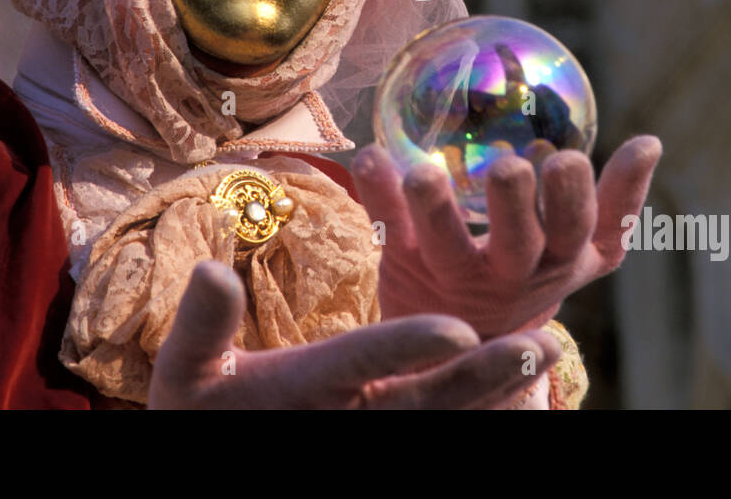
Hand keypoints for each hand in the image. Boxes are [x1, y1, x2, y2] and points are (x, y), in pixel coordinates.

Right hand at [148, 260, 560, 408]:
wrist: (208, 459)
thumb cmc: (198, 413)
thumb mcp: (185, 373)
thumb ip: (200, 326)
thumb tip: (212, 270)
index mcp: (300, 391)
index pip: (361, 363)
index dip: (407, 345)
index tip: (458, 328)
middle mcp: (346, 418)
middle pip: (424, 399)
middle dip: (483, 376)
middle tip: (538, 345)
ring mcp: (368, 435)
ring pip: (442, 418)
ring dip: (495, 389)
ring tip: (546, 351)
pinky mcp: (378, 438)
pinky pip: (439, 428)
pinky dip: (480, 410)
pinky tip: (522, 386)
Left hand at [351, 136, 660, 338]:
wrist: (464, 337)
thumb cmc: (531, 269)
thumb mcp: (583, 249)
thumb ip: (618, 201)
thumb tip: (652, 143)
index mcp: (557, 260)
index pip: (575, 232)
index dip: (572, 200)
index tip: (565, 158)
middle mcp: (508, 274)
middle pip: (516, 246)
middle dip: (515, 208)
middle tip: (508, 168)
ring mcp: (454, 274)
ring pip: (446, 247)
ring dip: (434, 210)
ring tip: (422, 173)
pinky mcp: (407, 266)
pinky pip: (390, 229)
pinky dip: (378, 194)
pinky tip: (372, 157)